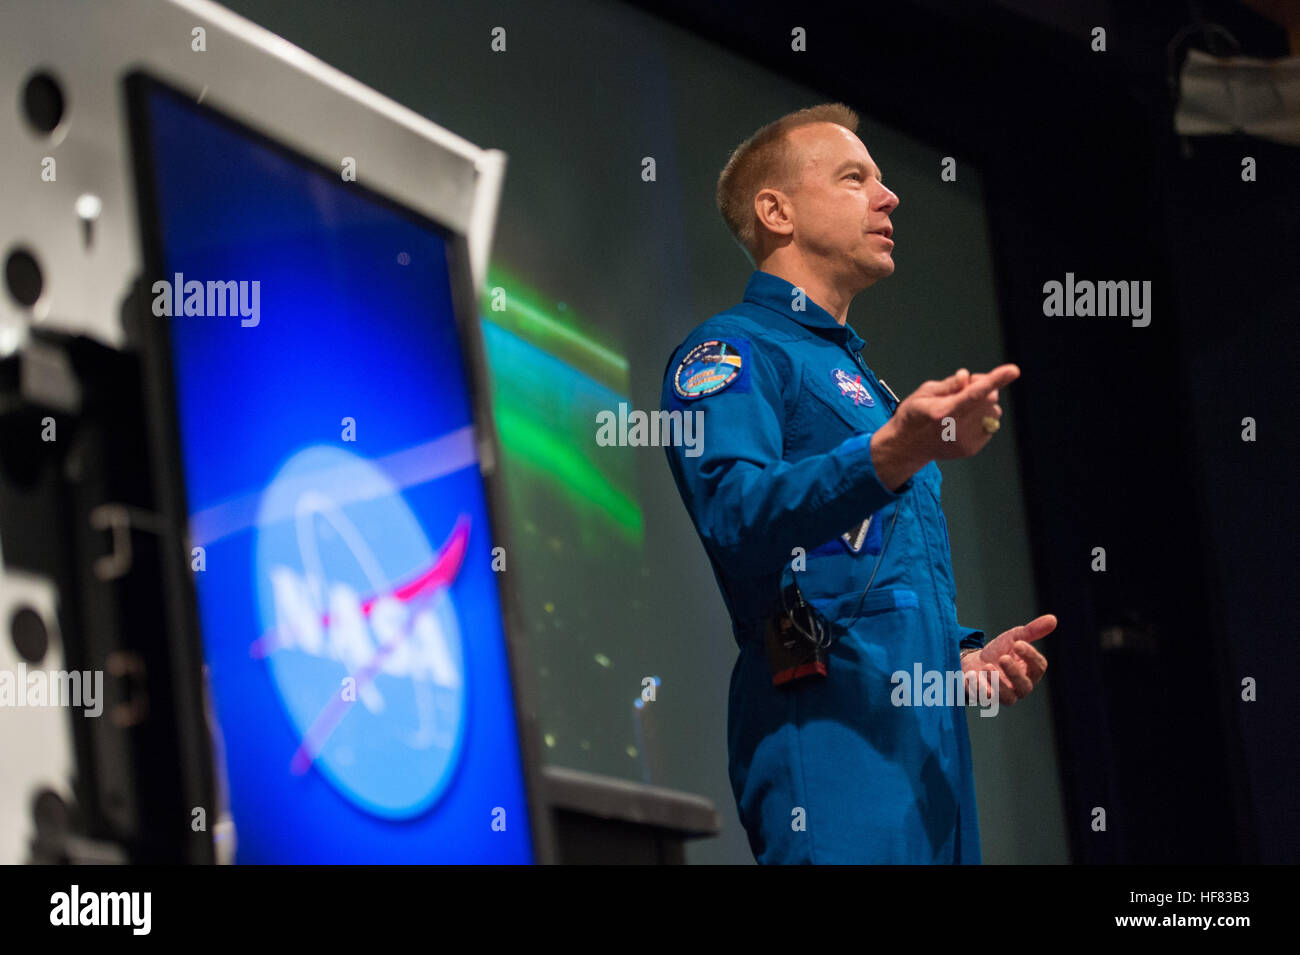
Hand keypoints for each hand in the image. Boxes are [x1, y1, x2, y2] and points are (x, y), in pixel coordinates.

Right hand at [870, 364, 1018, 489]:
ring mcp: (965, 441)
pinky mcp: (971, 449)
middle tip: (963, 388)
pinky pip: (991, 425)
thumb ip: (949, 384)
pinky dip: (982, 418)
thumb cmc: (914, 415)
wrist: (907, 447)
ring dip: (984, 404)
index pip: (973, 393)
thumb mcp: (923, 392)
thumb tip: (967, 377)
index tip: (1013, 370)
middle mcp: (955, 428)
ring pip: (993, 412)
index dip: (994, 380)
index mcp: (941, 412)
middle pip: (988, 399)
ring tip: (961, 408)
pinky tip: (964, 421)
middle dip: (983, 388)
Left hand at [962, 613, 1053, 705]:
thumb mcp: (1014, 638)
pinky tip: (974, 676)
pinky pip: (986, 700)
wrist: (973, 661)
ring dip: (998, 683)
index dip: (1030, 656)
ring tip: (986, 667)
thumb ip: (1032, 631)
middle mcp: (1020, 687)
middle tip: (1003, 658)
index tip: (1018, 644)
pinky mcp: (986, 699)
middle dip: (1014, 672)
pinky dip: (980, 689)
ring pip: (1008, 698)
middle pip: (1025, 686)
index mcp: (1030, 671)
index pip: (1038, 668)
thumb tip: (1053, 619)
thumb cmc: (998, 652)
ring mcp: (1003, 695)